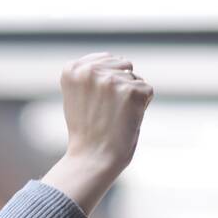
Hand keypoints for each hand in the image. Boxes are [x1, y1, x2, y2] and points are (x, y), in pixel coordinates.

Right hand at [42, 53, 153, 213]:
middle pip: (122, 65)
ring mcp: (111, 80)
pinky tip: (124, 120)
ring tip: (113, 116)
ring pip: (135, 78)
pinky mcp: (131, 91)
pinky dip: (141, 106)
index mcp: (71, 69)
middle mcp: (89, 71)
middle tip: (104, 111)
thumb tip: (123, 62)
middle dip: (119, 85)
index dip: (104, 82)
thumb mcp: (77, 95)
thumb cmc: (86, 130)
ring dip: (130, 96)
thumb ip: (91, 73)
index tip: (92, 102)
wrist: (92, 158)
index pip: (105, 59)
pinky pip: (147, 91)